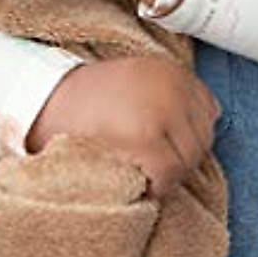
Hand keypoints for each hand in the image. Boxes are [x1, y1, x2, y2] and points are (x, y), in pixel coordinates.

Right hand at [25, 56, 219, 197]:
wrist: (43, 103)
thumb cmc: (87, 100)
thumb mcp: (135, 80)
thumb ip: (171, 94)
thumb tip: (213, 119)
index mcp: (170, 70)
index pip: (209, 110)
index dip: (187, 134)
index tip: (161, 143)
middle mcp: (172, 84)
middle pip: (203, 138)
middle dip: (180, 157)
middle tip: (147, 163)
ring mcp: (162, 109)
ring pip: (190, 159)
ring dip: (168, 174)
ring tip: (138, 170)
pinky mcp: (148, 137)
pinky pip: (170, 175)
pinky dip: (156, 186)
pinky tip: (133, 179)